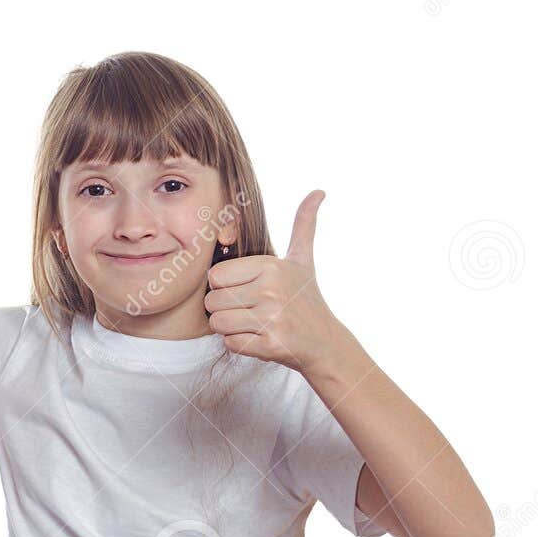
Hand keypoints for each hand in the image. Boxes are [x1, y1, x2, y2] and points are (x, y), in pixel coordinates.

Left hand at [205, 190, 348, 372]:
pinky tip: (260, 338)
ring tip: (254, 323)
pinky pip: (230, 344)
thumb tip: (318, 191)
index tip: (246, 290)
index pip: (215, 276)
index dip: (225, 286)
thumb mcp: (303, 260)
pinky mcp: (270, 344)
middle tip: (251, 310)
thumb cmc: (306, 299)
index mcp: (270, 266)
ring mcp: (271, 317)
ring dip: (230, 328)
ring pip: (217, 323)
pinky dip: (240, 345)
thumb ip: (303, 226)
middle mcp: (271, 289)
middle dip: (225, 309)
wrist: (326, 342)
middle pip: (212, 301)